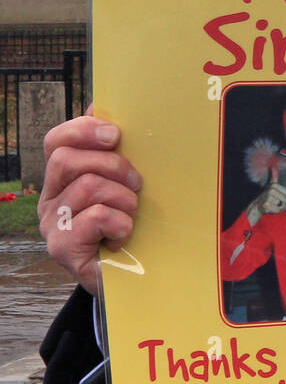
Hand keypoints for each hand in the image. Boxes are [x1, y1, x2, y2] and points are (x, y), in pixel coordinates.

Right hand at [38, 106, 140, 297]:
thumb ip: (111, 150)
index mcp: (61, 179)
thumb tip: (103, 103)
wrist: (131, 279)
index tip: (116, 134)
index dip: (84, 129)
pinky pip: (96, 216)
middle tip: (137, 183)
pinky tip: (124, 235)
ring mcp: (53, 225)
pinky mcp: (63, 248)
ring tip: (132, 214)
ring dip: (124, 198)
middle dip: (112, 164)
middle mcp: (50, 200)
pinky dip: (121, 222)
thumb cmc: (128, 226)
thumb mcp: (123, 184)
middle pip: (67, 159)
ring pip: (88, 186)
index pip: (57, 140)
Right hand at [249, 180, 285, 220]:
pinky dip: (276, 210)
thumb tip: (274, 167)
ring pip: (282, 204)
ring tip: (272, 204)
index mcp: (273, 186)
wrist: (257, 205)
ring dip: (278, 206)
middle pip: (285, 199)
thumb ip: (274, 177)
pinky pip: (278, 209)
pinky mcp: (266, 205)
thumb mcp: (271, 185)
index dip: (284, 196)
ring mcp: (268, 198)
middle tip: (274, 200)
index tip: (277, 195)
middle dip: (281, 202)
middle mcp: (271, 191)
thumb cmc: (266, 195)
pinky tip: (271, 208)